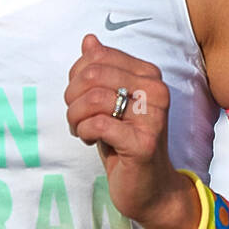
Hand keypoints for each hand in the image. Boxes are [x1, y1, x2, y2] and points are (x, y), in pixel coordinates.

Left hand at [65, 33, 200, 228]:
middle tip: (74, 116)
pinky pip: (97, 124)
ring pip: (93, 98)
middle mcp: (156, 91)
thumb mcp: (110, 102)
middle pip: (93, 75)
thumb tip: (89, 40)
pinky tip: (88, 139)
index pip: (98, 57)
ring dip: (75, 116)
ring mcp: (152, 116)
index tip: (78, 96)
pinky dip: (83, 131)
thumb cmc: (125, 142)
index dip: (76, 76)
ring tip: (80, 128)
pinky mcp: (143, 142)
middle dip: (72, 96)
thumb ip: (101, 70)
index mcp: (148, 75)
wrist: (150, 188)